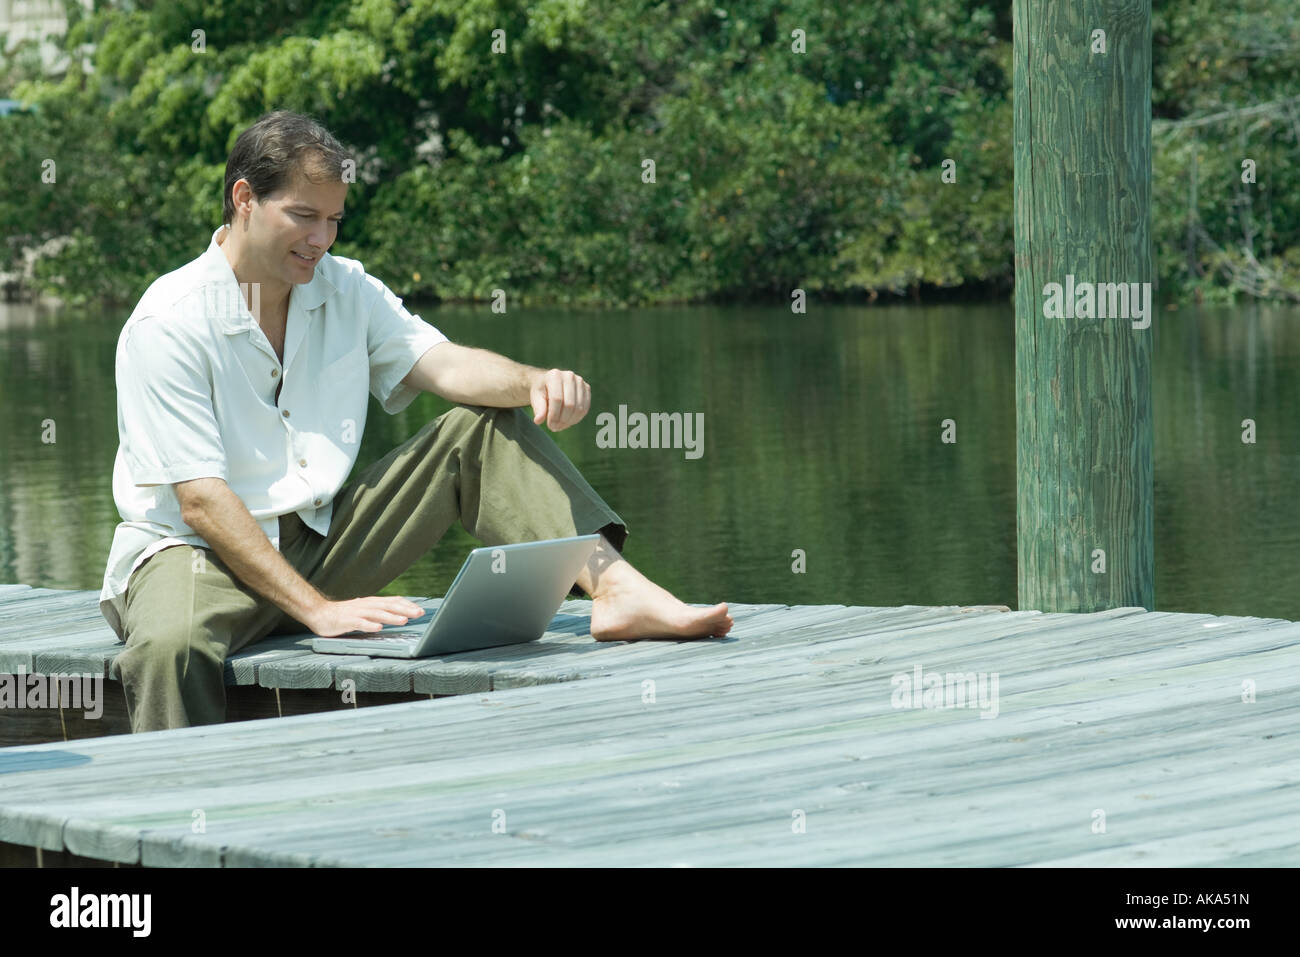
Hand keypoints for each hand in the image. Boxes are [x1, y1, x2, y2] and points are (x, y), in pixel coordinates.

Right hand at [304, 596, 425, 637]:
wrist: (320, 612)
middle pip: (389, 606)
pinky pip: (360, 623)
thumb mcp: (365, 610)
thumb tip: (397, 613)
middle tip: (419, 614)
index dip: (408, 605)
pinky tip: (378, 628)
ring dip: (391, 617)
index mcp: (372, 602)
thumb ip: (379, 611)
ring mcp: (357, 613)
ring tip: (404, 621)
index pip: (394, 601)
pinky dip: (369, 625)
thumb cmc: (345, 614)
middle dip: (405, 610)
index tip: (420, 610)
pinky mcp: (347, 621)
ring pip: (377, 614)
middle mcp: (367, 605)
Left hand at [530, 368, 589, 431]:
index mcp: (555, 375)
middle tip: (555, 427)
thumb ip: (538, 409)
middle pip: (570, 404)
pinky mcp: (586, 388)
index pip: (557, 399)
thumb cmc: (542, 391)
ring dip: (570, 421)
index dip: (554, 415)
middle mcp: (569, 376)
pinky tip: (568, 421)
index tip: (550, 425)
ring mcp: (580, 381)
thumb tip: (538, 420)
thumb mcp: (536, 398)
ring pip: (579, 408)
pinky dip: (577, 418)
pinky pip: (585, 408)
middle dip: (562, 420)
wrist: (549, 382)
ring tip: (560, 426)